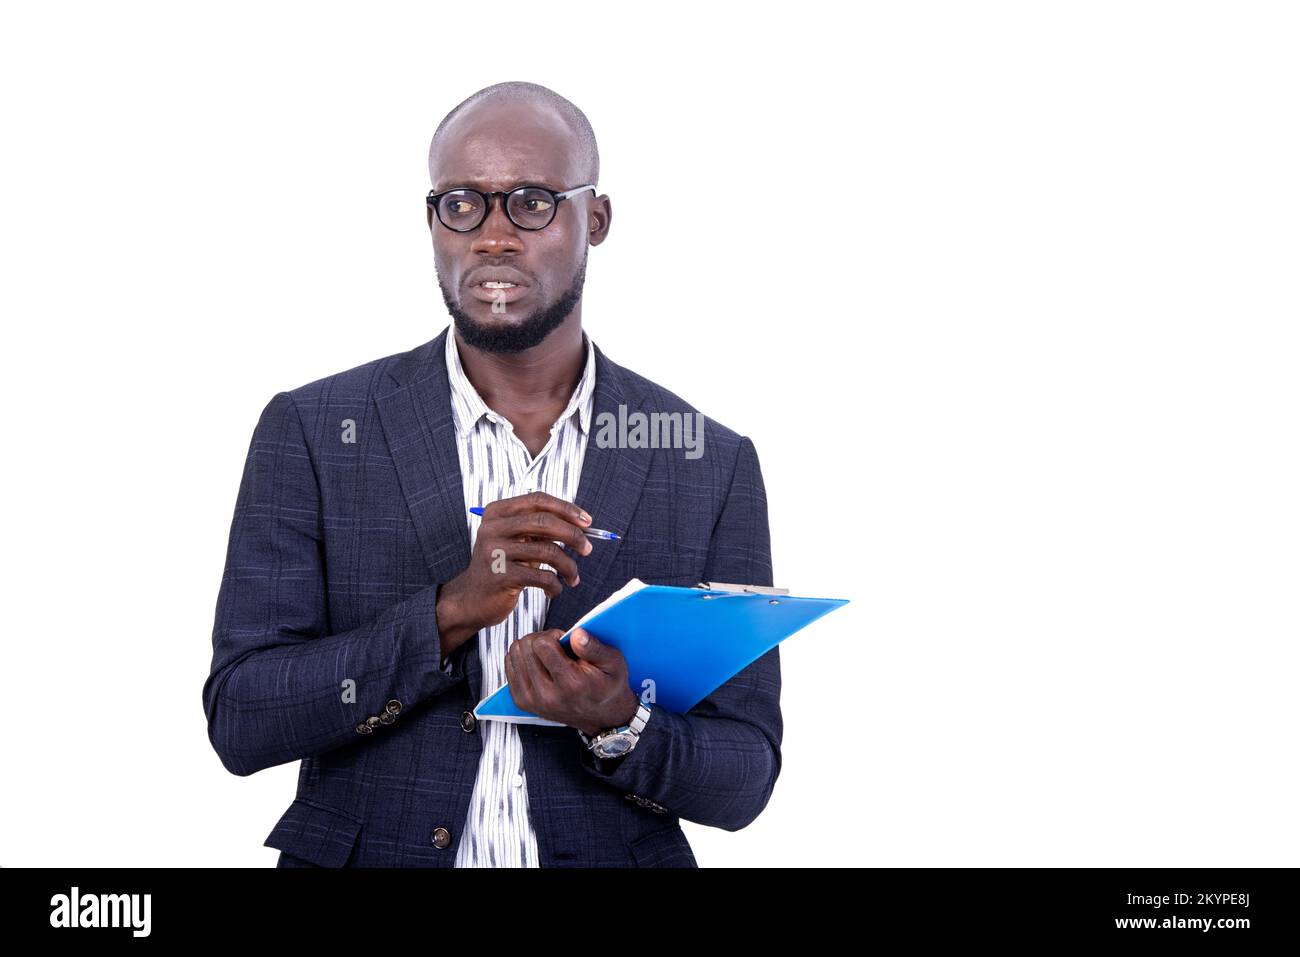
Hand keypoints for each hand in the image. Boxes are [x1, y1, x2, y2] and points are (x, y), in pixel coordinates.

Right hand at [435, 492, 592, 652]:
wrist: (472, 598)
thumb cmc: (502, 566)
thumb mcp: (516, 539)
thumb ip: (539, 527)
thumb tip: (581, 524)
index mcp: (497, 512)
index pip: (538, 500)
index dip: (567, 509)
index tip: (587, 521)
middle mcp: (493, 528)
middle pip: (545, 521)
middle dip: (573, 535)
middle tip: (587, 549)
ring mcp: (495, 552)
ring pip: (548, 551)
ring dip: (568, 566)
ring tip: (572, 577)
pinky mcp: (502, 576)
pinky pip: (542, 577)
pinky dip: (555, 585)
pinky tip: (554, 589)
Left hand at [505, 626, 639, 736]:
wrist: (602, 716)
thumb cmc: (607, 686)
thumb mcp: (614, 662)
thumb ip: (594, 647)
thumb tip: (576, 634)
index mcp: (571, 684)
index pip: (542, 645)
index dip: (553, 635)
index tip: (563, 640)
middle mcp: (548, 695)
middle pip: (525, 648)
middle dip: (540, 639)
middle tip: (555, 646)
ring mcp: (532, 700)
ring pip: (514, 655)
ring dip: (529, 648)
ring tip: (547, 654)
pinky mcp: (522, 702)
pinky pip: (509, 668)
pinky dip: (521, 659)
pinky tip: (537, 662)